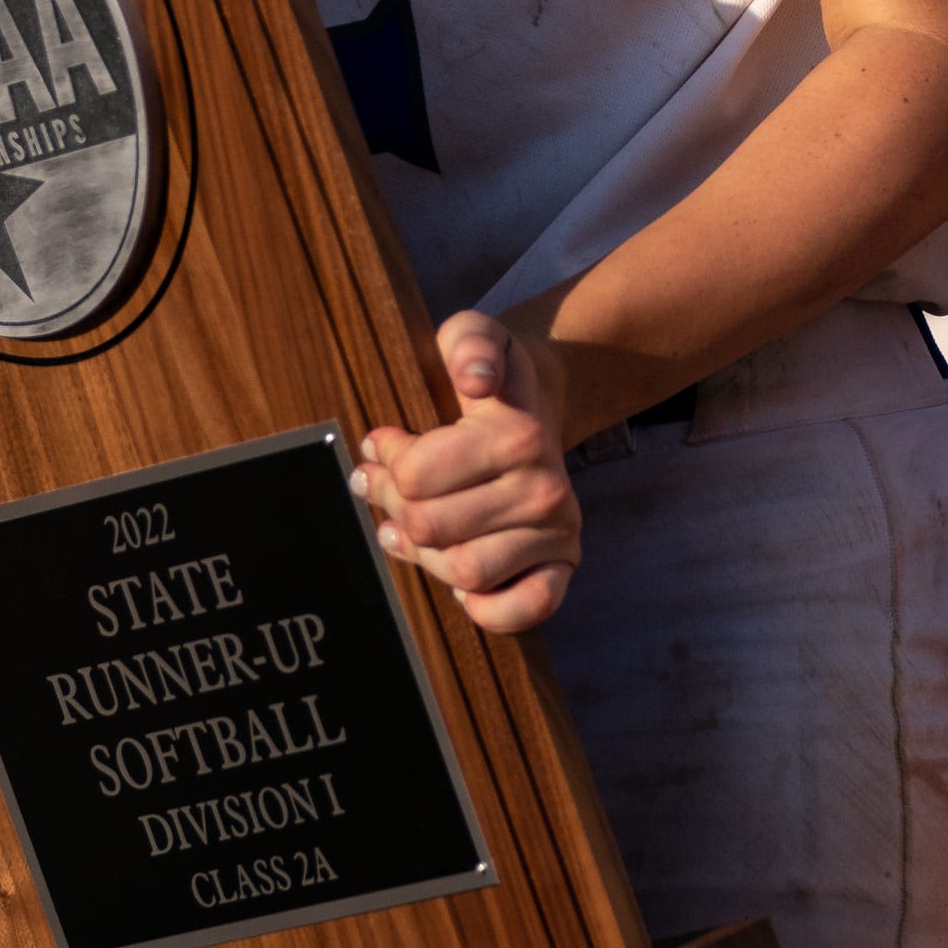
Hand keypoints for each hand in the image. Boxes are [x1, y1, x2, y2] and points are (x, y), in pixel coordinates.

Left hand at [353, 315, 581, 632]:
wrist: (538, 405)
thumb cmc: (493, 379)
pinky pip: (525, 609)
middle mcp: (545, 488)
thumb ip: (469, 343)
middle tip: (388, 489)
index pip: (414, 474)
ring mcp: (558, 531)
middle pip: (430, 526)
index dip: (386, 462)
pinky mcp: (563, 565)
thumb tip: (474, 378)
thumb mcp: (473, 337)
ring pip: (463, 571)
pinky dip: (486, 607)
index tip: (384, 446)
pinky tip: (460, 580)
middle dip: (395, 507)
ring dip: (426, 555)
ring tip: (413, 530)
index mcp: (519, 434)